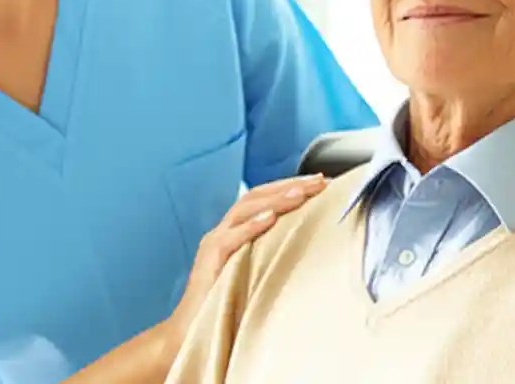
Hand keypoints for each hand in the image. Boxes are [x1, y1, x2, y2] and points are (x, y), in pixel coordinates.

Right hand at [162, 173, 327, 349]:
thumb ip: (272, 254)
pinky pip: (230, 238)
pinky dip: (251, 226)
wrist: (192, 333)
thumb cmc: (226, 306)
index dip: (291, 187)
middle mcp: (223, 231)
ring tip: (300, 194)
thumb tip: (312, 244)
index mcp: (234, 232)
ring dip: (274, 200)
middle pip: (256, 196)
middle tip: (319, 181)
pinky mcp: (209, 261)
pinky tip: (271, 218)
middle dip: (288, 186)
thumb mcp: (255, 273)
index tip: (322, 183)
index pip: (263, 199)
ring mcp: (213, 243)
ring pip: (243, 210)